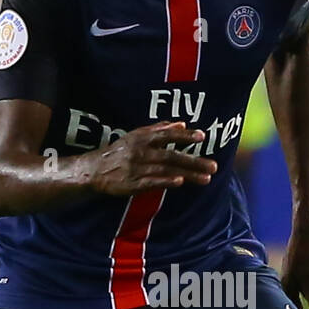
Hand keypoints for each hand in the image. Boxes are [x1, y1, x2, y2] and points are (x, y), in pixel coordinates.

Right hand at [89, 122, 217, 196]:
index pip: (167, 135)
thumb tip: (182, 124)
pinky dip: (166, 182)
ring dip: (188, 174)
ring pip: (166, 171)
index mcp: (143, 138)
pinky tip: (179, 183)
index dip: (184, 136)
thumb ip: (159, 129)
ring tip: (206, 178)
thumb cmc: (119, 151)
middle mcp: (141, 152)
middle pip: (172, 156)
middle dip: (194, 161)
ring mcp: (137, 168)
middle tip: (214, 166)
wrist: (94, 169)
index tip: (202, 137)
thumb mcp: (137, 135)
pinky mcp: (133, 184)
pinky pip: (152, 183)